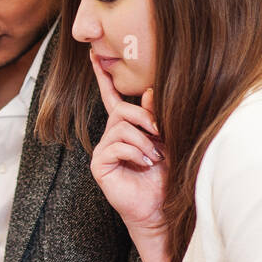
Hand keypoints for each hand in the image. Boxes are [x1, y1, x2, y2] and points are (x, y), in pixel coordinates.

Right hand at [88, 50, 172, 261]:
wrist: (163, 206)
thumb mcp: (168, 140)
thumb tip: (149, 93)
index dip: (102, 76)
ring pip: (122, 126)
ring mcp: (104, 149)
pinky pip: (115, 145)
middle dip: (145, 119)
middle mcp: (112, 135)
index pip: (111, 96)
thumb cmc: (168, 175)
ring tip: (155, 157)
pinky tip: (145, 164)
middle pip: (122, 109)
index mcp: (127, 126)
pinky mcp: (100, 164)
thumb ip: (156, 116)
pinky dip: (136, 152)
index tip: (94, 55)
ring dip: (145, 140)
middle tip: (161, 135)